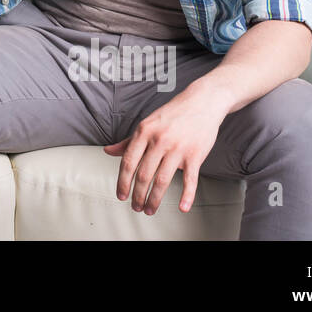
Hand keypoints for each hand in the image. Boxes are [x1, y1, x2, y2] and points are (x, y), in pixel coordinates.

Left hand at [103, 84, 228, 214]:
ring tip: (149, 209)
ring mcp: (178, 148)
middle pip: (144, 175)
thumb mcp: (147, 123)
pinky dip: (187, 195)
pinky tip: (182, 207)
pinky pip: (190, 179)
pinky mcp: (195, 155)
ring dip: (154, 199)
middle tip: (135, 207)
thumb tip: (108, 151)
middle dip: (137, 195)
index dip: (123, 182)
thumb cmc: (172, 114)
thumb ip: (128, 141)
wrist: (203, 102)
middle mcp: (159, 140)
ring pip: (162, 180)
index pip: (128, 162)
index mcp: (144, 131)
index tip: (121, 195)